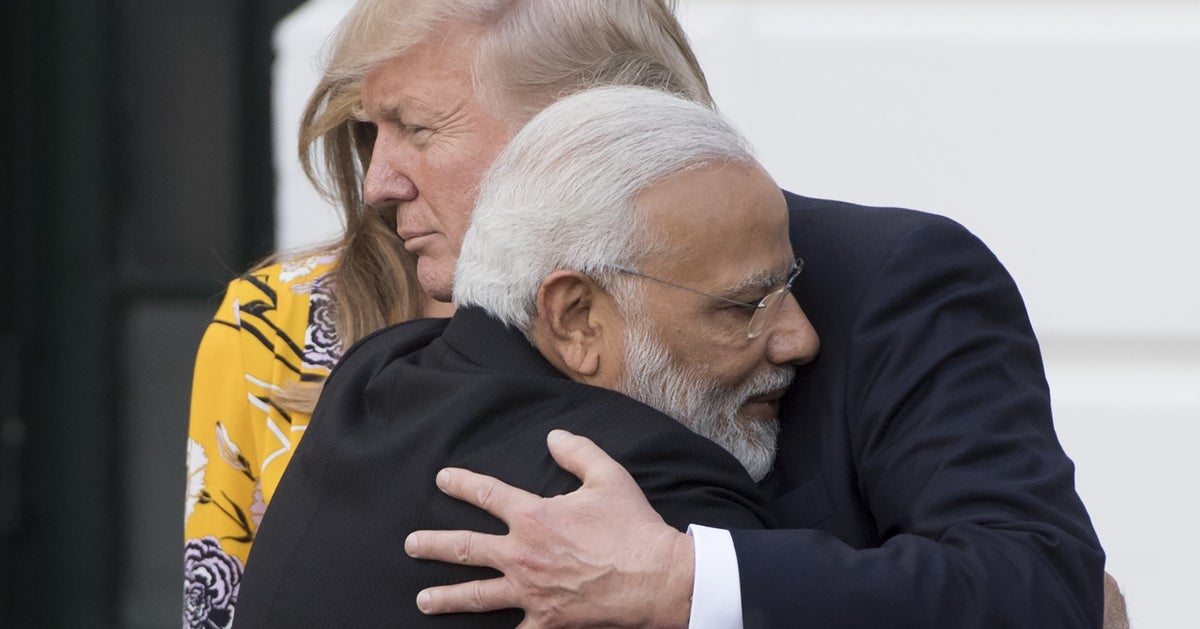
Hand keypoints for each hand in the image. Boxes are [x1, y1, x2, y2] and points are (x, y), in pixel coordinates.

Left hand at [404, 429, 694, 628]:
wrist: (656, 579)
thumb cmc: (633, 527)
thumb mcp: (609, 477)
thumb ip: (578, 452)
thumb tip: (553, 437)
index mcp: (535, 516)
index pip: (487, 494)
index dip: (462, 484)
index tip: (443, 480)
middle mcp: (523, 555)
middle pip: (464, 548)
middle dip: (432, 545)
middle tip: (410, 545)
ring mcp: (531, 592)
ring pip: (476, 595)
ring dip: (445, 597)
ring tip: (422, 600)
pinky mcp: (546, 621)